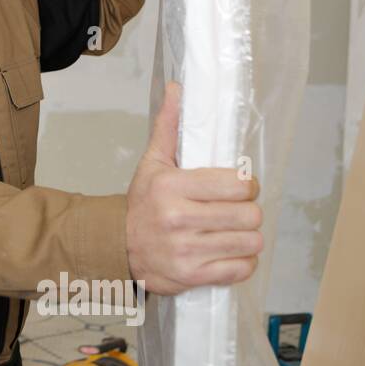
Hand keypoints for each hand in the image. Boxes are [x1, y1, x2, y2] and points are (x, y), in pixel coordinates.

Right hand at [125, 82, 263, 294]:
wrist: (114, 246)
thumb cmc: (141, 204)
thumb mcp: (152, 164)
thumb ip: (169, 127)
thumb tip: (176, 89)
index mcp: (172, 186)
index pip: (239, 184)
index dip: (248, 186)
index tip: (240, 188)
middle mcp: (178, 219)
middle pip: (249, 215)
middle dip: (248, 212)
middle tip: (236, 211)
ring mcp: (186, 250)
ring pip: (250, 242)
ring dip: (247, 238)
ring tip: (234, 232)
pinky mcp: (192, 275)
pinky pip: (241, 269)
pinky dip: (242, 262)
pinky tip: (229, 252)